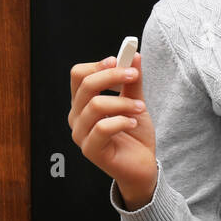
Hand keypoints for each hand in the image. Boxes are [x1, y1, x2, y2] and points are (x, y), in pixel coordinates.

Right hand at [67, 51, 157, 208]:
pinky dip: (122, 120)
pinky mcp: (90, 150)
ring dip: (123, 102)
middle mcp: (77, 117)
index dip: (98, 65)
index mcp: (83, 103)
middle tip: (134, 76)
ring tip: (140, 107)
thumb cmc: (134, 134)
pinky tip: (133, 122)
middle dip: (113, 76)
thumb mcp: (136, 101)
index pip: (78, 75)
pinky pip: (103, 128)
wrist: (142, 165)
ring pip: (95, 105)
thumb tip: (134, 55)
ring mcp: (81, 135)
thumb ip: (133, 81)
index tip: (119, 61)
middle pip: (85, 85)